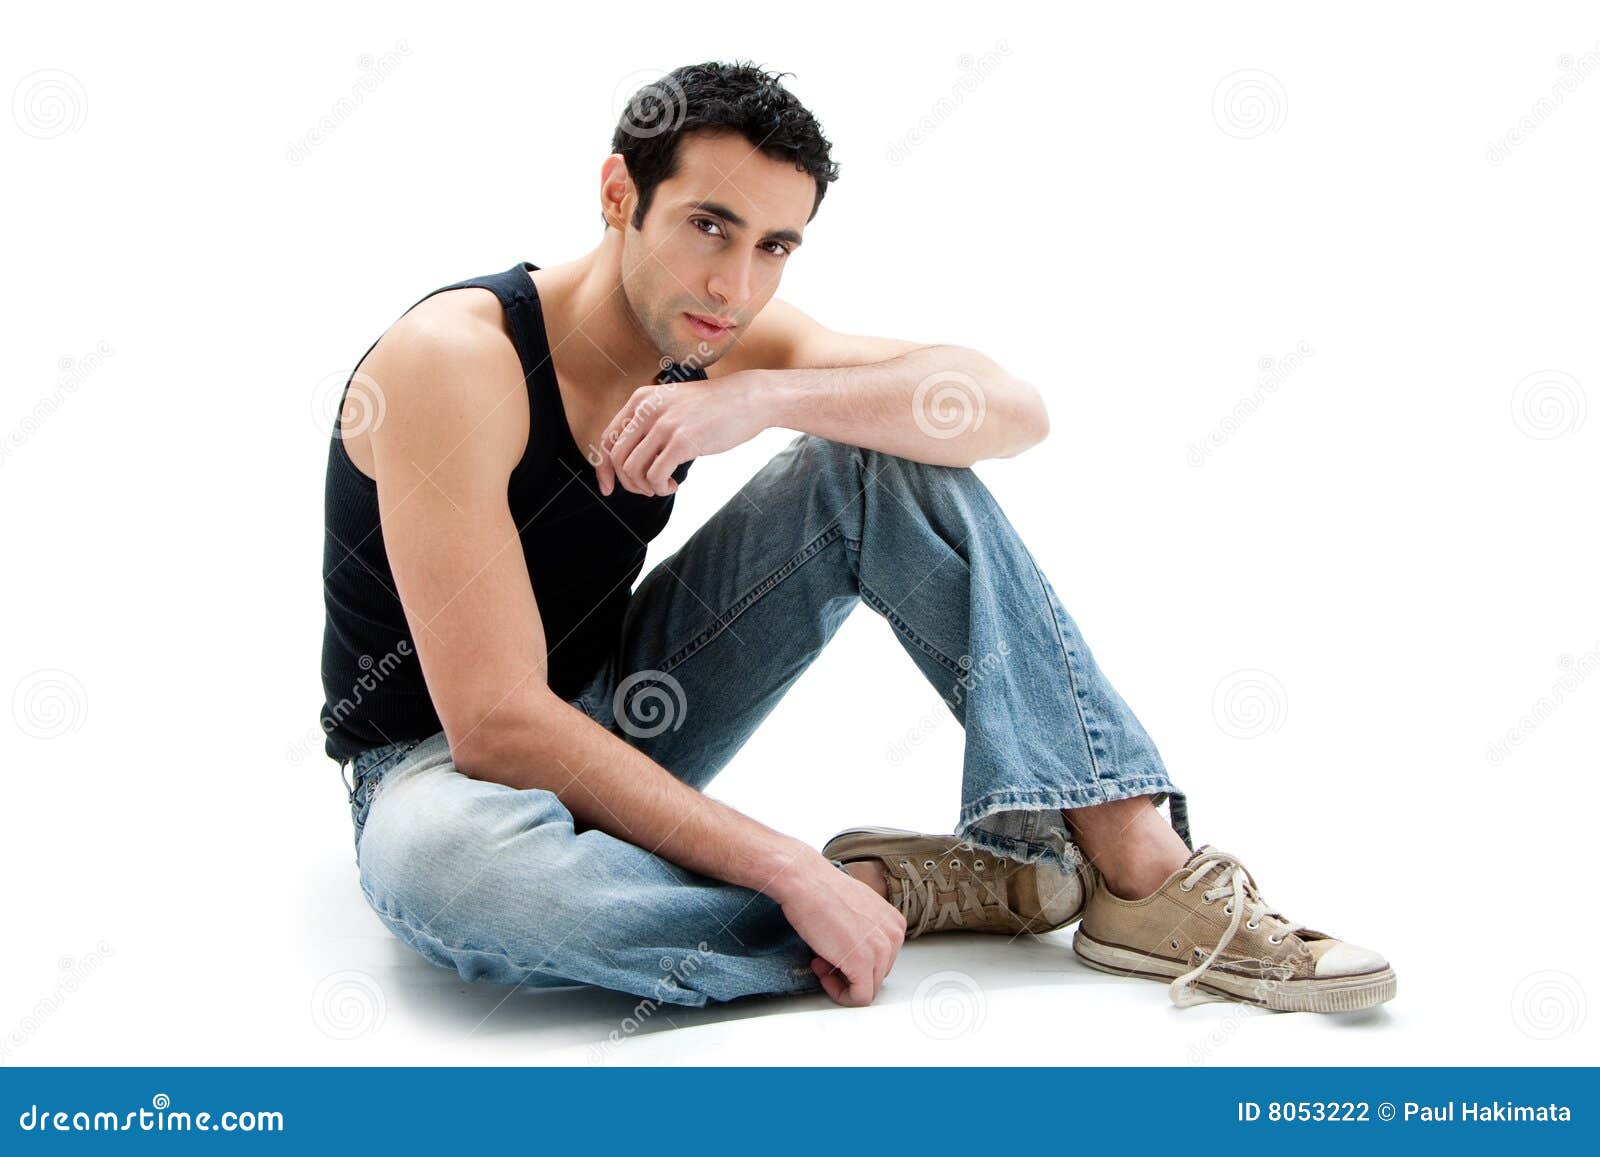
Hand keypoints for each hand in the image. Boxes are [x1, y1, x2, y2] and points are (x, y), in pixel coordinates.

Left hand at [595, 370, 768, 496]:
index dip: (603, 469)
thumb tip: (627, 461)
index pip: (606, 440)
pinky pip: (655, 476)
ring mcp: (664, 425)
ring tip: (664, 486)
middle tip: (647, 489)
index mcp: (641, 399)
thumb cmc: (713, 408)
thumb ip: (649, 423)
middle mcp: (648, 409)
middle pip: (616, 458)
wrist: (749, 399)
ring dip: (645, 487)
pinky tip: (674, 485)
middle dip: (628, 482)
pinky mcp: (682, 441)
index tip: (608, 488)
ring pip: (633, 470)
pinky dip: (660, 488)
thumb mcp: (672, 405)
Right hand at [771, 851, 906, 1006]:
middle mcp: (894, 936)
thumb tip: (856, 951)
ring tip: (820, 961)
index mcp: (894, 923)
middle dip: (849, 972)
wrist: (805, 883)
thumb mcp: (857, 910)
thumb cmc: (822, 891)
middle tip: (825, 959)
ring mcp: (881, 951)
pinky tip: (823, 975)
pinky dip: (840, 995)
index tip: (837, 954)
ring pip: (868, 989)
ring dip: (841, 981)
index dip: (856, 961)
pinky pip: (859, 998)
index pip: (883, 960)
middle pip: (876, 975)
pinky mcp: (863, 965)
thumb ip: (866, 931)